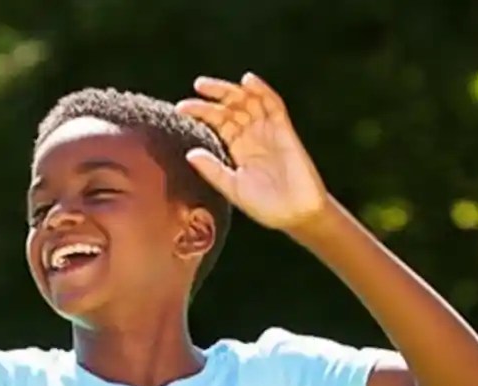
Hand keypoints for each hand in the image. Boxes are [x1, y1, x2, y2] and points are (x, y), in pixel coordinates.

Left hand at [176, 72, 327, 233]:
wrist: (296, 214)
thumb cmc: (265, 205)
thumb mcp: (232, 187)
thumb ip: (212, 170)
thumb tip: (189, 153)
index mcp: (237, 148)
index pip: (217, 122)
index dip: (201, 112)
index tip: (181, 108)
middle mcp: (252, 136)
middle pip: (232, 107)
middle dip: (215, 94)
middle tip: (198, 85)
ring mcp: (269, 132)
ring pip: (250, 101)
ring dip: (233, 90)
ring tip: (212, 84)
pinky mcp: (285, 132)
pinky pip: (274, 106)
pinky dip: (263, 91)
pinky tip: (249, 80)